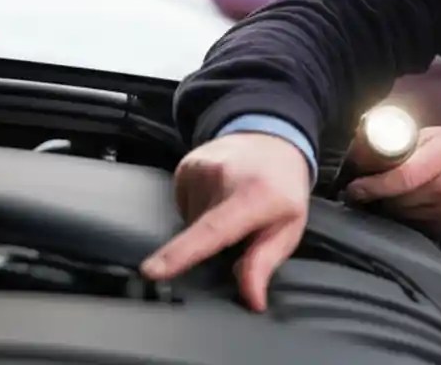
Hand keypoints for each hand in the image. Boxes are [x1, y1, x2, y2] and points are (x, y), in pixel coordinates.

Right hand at [140, 133, 310, 311]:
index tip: (152, 271)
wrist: (273, 142)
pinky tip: (216, 196)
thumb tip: (252, 299)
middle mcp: (221, 176)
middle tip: (241, 224)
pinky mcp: (184, 165)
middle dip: (216, 242)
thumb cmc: (283, 188)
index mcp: (252, 197)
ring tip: (230, 204)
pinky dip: (197, 208)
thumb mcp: (288, 228)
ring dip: (206, 222)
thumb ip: (264, 263)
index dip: (182, 253)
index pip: (212, 230)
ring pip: (190, 220)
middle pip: (199, 233)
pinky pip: (183, 204)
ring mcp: (199, 167)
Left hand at [344, 126, 440, 232]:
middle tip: (363, 188)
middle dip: (376, 195)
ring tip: (385, 194)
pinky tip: (407, 203)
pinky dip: (406, 214)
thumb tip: (374, 148)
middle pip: (397, 200)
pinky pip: (417, 223)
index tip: (353, 187)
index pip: (401, 178)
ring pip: (403, 215)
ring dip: (389, 206)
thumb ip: (411, 144)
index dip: (372, 186)